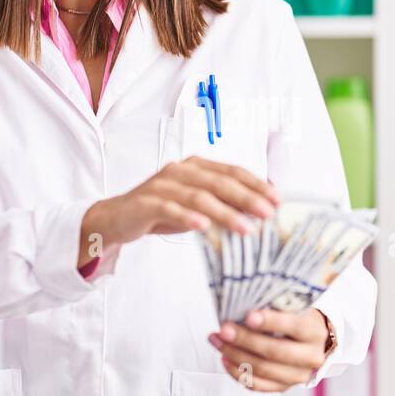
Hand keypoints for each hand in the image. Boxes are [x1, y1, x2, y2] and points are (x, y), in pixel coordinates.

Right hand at [77, 157, 279, 267]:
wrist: (117, 219)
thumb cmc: (162, 211)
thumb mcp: (196, 206)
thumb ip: (223, 202)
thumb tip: (260, 208)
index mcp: (195, 166)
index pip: (232, 171)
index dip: (256, 184)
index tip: (278, 200)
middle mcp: (180, 170)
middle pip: (219, 182)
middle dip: (247, 198)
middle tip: (268, 214)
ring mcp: (161, 185)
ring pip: (199, 196)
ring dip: (225, 213)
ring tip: (246, 229)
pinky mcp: (145, 202)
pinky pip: (169, 209)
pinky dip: (188, 217)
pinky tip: (204, 227)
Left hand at [208, 308, 329, 391]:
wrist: (313, 339)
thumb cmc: (298, 317)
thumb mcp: (294, 306)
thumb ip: (274, 305)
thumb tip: (242, 302)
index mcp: (314, 332)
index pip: (293, 327)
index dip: (270, 322)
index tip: (248, 316)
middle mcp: (310, 357)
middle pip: (274, 351)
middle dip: (245, 340)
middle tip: (224, 329)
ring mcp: (298, 375)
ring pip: (263, 370)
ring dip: (234, 355)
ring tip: (217, 340)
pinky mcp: (284, 387)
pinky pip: (257, 385)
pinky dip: (238, 373)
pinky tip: (225, 358)